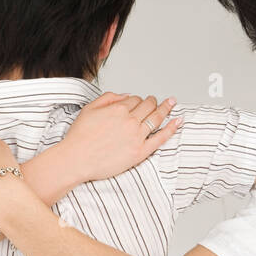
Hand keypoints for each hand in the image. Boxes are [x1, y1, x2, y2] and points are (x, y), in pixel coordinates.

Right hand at [55, 92, 180, 181]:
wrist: (77, 159)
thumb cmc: (80, 136)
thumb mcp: (89, 109)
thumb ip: (108, 98)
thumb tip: (125, 96)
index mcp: (118, 109)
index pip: (135, 99)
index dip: (138, 100)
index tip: (139, 102)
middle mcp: (130, 120)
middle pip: (148, 106)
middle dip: (154, 101)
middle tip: (158, 101)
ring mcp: (136, 136)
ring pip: (156, 118)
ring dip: (166, 108)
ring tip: (171, 103)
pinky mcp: (140, 152)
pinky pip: (160, 138)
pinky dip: (171, 128)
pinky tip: (178, 121)